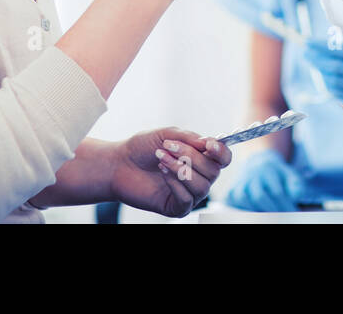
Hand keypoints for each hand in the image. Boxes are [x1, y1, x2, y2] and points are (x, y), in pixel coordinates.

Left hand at [111, 128, 231, 217]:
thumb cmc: (143, 148)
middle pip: (214, 171)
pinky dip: (175, 182)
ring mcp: (189, 193)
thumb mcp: (168, 134)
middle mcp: (199, 176)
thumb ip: (190, 138)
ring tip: (161, 159)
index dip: (221, 152)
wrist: (119, 163)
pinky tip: (162, 172)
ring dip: (181, 169)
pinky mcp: (177, 207)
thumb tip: (209, 143)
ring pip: (203, 186)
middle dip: (191, 156)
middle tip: (169, 147)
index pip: (223, 158)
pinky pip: (187, 198)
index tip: (209, 144)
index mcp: (200, 158)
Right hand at [224, 148, 307, 210]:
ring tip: (269, 215)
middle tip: (282, 218)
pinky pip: (232, 201)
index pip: (276, 191)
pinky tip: (253, 211)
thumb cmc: (278, 174)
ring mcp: (240, 182)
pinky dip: (241, 208)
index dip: (285, 205)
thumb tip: (296, 195)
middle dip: (272, 210)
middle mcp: (252, 174)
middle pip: (259, 196)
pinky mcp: (231, 190)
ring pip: (244, 199)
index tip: (293, 213)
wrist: (259, 164)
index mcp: (268, 169)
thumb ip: (296, 183)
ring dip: (256, 210)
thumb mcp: (290, 174)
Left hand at [303, 37, 342, 111]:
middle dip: (317, 60)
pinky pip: (338, 93)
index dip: (321, 46)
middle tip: (306, 53)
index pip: (341, 50)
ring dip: (321, 72)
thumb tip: (316, 46)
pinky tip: (326, 76)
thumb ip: (342, 45)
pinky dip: (329, 83)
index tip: (307, 41)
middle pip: (335, 68)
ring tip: (316, 63)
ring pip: (334, 82)